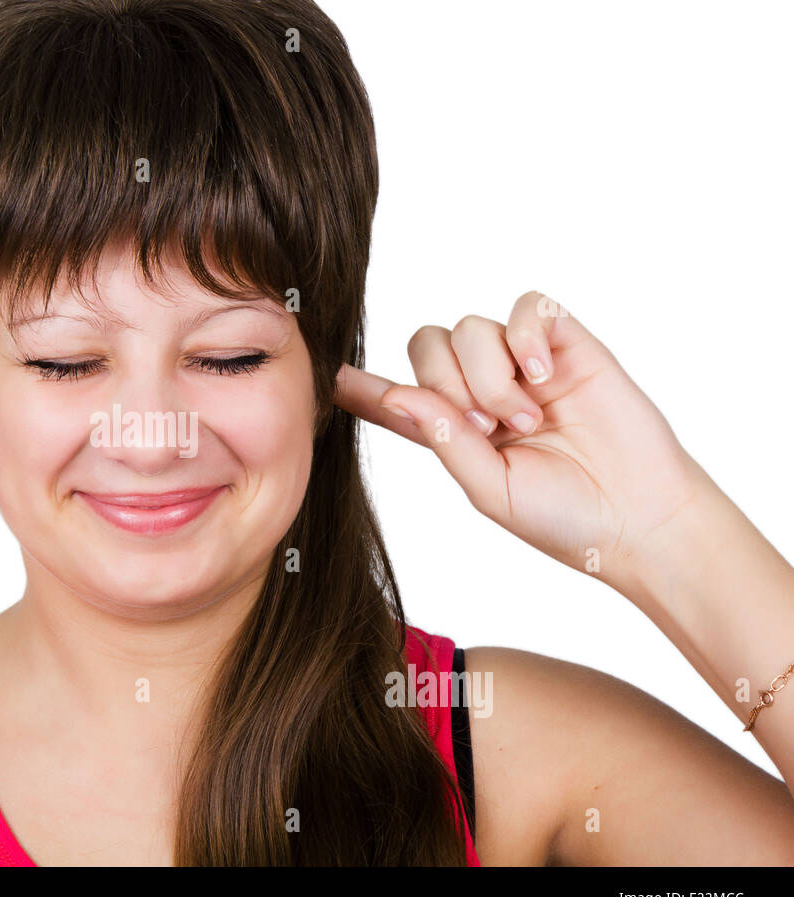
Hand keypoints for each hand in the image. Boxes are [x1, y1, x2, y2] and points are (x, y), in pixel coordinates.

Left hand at [334, 291, 708, 587]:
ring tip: (527, 421)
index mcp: (453, 431)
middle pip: (426, 345)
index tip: (326, 377)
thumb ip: (441, 438)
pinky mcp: (566, 344)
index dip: (361, 386)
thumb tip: (394, 393)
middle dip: (445, 384)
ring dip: (490, 376)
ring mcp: (523, 364)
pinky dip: (524, 338)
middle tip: (487, 428)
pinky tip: (541, 378)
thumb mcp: (487, 489)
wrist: (639, 518)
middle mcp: (481, 390)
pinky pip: (526, 308)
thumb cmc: (563, 517)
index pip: (395, 397)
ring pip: (470, 328)